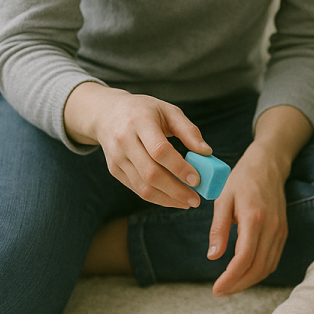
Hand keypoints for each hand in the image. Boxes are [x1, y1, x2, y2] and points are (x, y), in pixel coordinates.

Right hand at [64, 82, 210, 208]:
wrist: (106, 114)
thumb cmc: (144, 111)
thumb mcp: (168, 111)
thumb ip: (189, 130)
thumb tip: (207, 152)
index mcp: (140, 122)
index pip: (159, 150)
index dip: (179, 167)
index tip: (196, 179)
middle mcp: (124, 141)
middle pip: (151, 173)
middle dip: (176, 190)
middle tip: (196, 200)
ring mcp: (117, 158)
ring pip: (143, 187)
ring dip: (168, 199)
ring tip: (187, 202)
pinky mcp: (115, 170)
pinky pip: (137, 189)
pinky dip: (157, 198)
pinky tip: (173, 198)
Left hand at [208, 138, 288, 295]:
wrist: (268, 165)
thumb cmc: (242, 179)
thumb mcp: (223, 199)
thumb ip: (218, 229)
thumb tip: (213, 257)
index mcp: (255, 218)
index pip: (244, 258)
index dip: (230, 279)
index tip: (216, 289)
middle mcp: (272, 227)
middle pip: (258, 268)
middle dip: (238, 285)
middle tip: (220, 291)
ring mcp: (280, 230)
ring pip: (267, 267)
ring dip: (249, 281)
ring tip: (230, 286)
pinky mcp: (283, 232)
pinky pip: (273, 259)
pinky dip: (259, 271)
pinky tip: (244, 273)